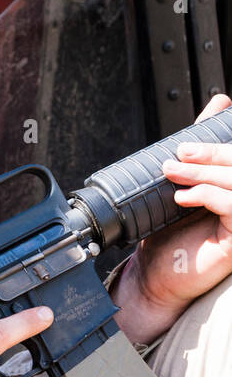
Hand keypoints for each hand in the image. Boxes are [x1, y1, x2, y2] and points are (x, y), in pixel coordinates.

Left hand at [113, 94, 231, 344]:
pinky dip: (208, 196)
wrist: (154, 274)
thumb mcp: (184, 180)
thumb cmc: (170, 230)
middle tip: (178, 154)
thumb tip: (223, 102)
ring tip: (173, 174)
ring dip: (204, 174)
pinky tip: (184, 198)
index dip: (221, 145)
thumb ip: (204, 147)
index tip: (186, 144)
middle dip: (212, 155)